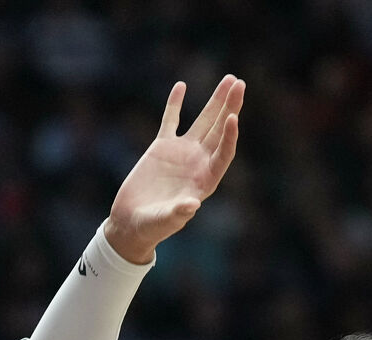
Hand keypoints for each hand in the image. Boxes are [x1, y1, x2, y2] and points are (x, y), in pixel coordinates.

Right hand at [105, 75, 243, 264]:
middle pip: (219, 131)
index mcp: (205, 181)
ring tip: (229, 79)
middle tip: (239, 83)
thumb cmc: (151, 227)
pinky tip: (182, 86)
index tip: (234, 117)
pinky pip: (171, 120)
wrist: (132, 223)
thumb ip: (178, 214)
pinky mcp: (162, 147)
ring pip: (203, 121)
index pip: (223, 154)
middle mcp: (198, 164)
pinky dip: (175, 104)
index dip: (229, 136)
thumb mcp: (164, 221)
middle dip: (230, 107)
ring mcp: (181, 153)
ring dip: (215, 101)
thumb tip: (192, 206)